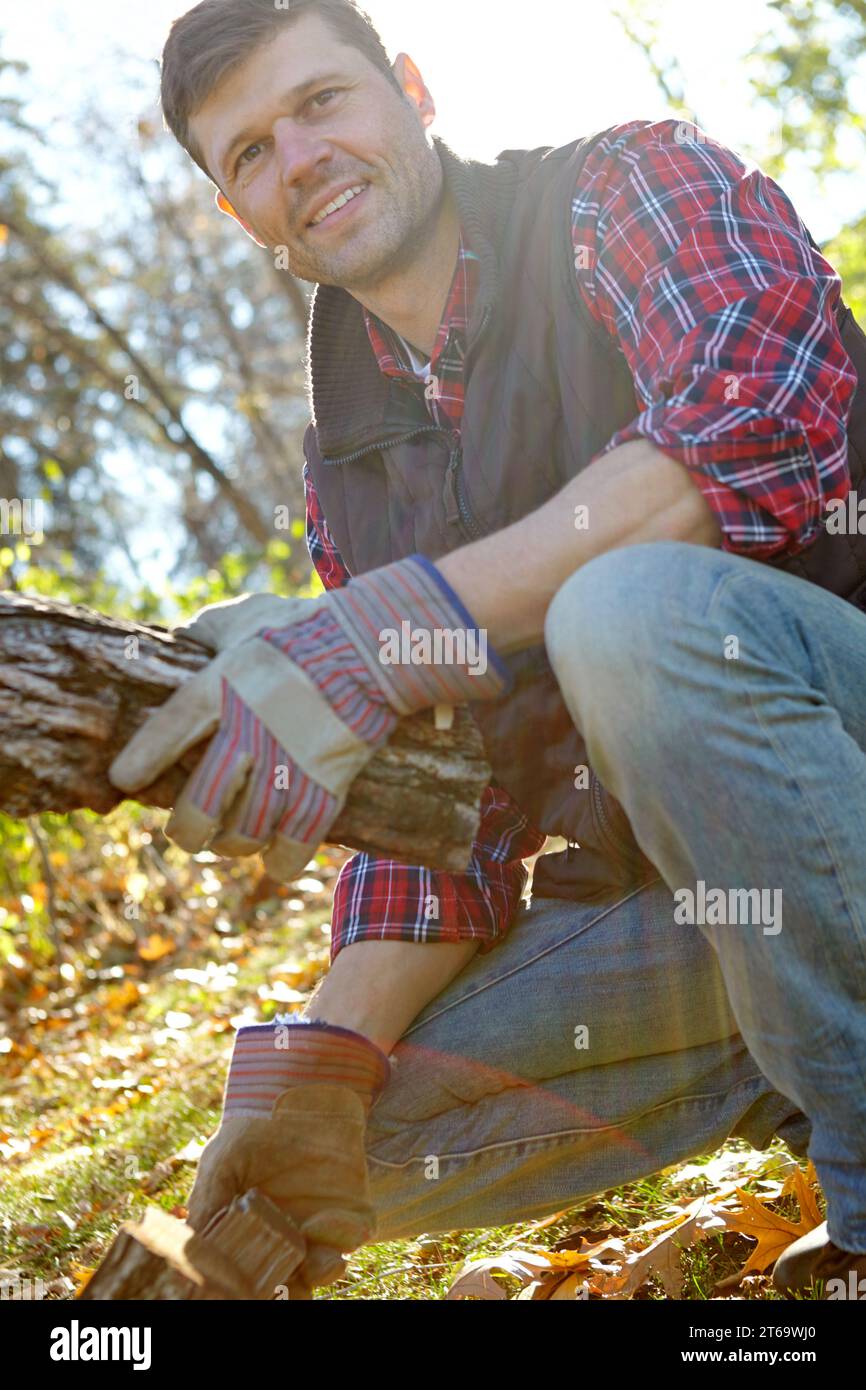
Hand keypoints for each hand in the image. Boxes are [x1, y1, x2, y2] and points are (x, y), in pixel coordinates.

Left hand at [108, 556, 508, 880]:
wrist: (376, 646)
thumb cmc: (309, 627)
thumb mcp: (251, 614)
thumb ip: (211, 629)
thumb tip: (183, 636)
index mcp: (224, 685)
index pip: (167, 732)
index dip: (142, 761)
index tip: (123, 781)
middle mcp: (251, 731)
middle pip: (201, 805)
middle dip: (186, 831)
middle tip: (185, 834)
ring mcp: (290, 764)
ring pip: (246, 832)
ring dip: (232, 845)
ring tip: (230, 842)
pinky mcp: (327, 786)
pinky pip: (298, 843)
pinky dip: (282, 860)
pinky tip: (275, 858)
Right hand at [186, 1021, 390, 1294]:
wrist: (298, 1092)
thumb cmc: (252, 1128)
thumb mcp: (221, 1163)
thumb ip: (209, 1205)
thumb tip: (197, 1249)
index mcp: (253, 1237)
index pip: (253, 1280)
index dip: (253, 1291)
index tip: (248, 1292)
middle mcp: (287, 1238)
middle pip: (292, 1285)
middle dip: (291, 1293)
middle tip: (285, 1290)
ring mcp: (322, 1227)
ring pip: (324, 1269)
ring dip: (320, 1271)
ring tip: (312, 1259)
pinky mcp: (354, 1209)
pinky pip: (354, 1236)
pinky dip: (344, 1237)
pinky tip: (326, 1222)